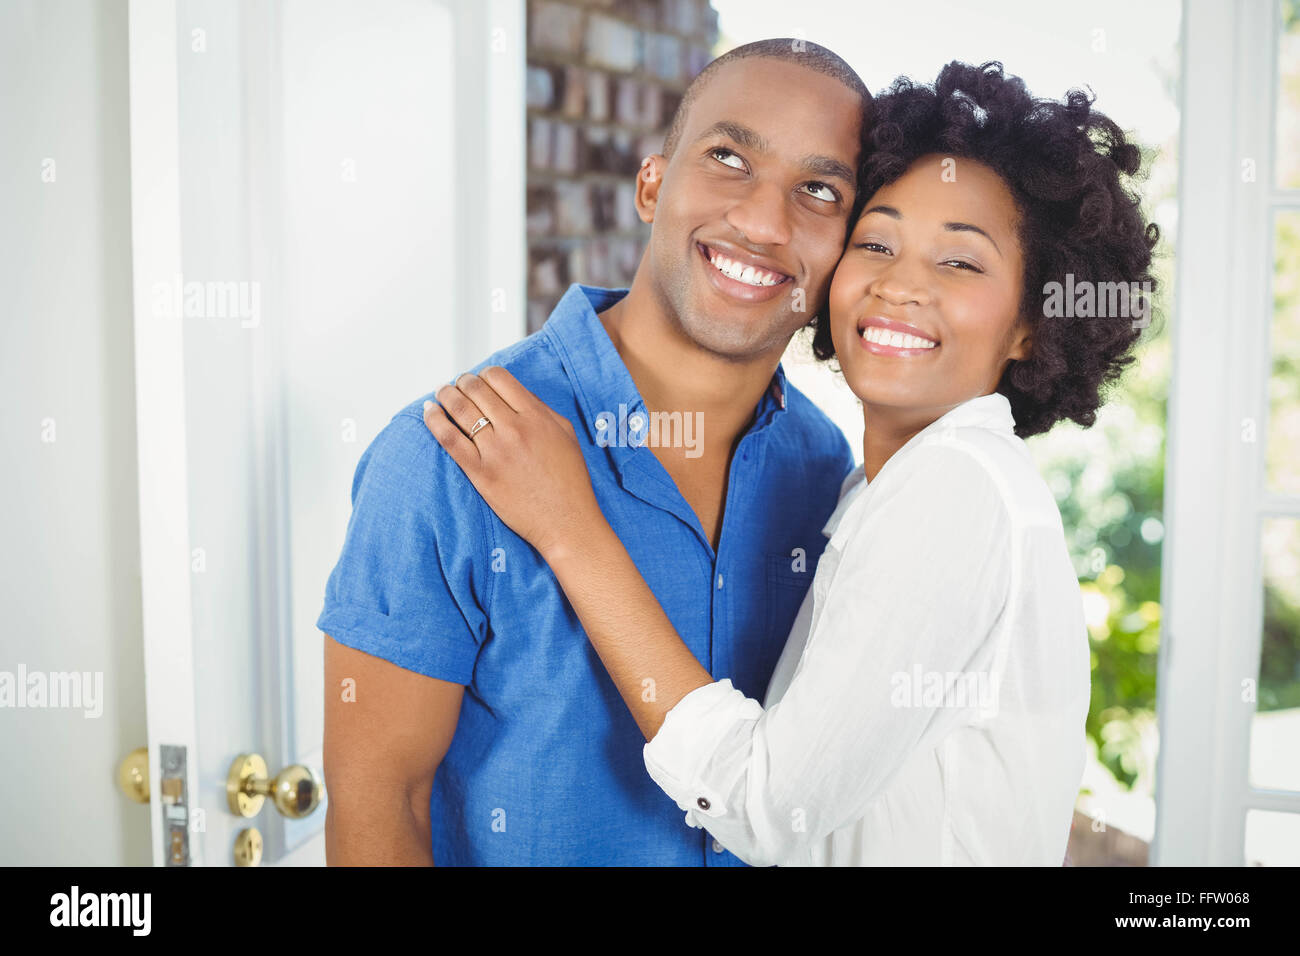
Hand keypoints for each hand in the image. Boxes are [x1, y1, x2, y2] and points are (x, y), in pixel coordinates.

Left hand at [423, 366, 604, 556]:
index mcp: (536, 416)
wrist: (566, 521)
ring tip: (440, 392)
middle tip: (456, 384)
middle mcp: (514, 428)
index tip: (479, 379)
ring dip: (446, 395)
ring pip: (460, 410)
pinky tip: (429, 411)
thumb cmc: (569, 480)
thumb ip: (541, 409)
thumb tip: (513, 394)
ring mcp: (495, 450)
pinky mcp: (480, 473)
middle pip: (476, 390)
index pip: (499, 378)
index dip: (484, 374)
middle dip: (462, 381)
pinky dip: (435, 421)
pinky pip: (450, 439)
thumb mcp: (565, 434)